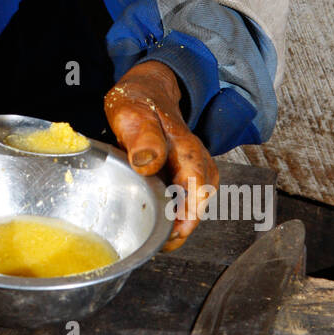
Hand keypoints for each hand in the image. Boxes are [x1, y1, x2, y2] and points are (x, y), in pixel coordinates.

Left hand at [104, 60, 218, 250]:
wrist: (145, 89)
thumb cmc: (138, 101)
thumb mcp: (132, 113)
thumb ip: (143, 137)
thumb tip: (148, 165)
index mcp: (185, 147)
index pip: (197, 186)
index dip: (189, 214)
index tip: (176, 234)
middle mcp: (194, 158)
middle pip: (200, 198)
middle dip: (186, 224)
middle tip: (165, 244)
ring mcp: (190, 165)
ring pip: (196, 198)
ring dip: (183, 219)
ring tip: (164, 239)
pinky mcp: (182, 170)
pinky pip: (186, 193)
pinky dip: (177, 209)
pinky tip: (160, 219)